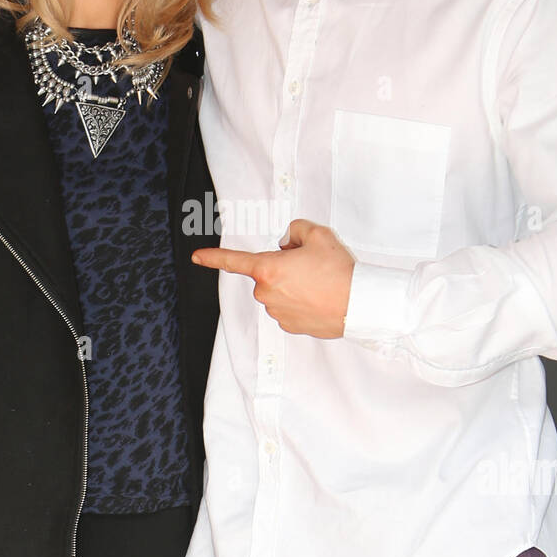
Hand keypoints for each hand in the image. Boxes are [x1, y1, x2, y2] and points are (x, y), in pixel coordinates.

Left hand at [191, 219, 354, 337]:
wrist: (359, 304)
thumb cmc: (339, 271)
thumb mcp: (318, 235)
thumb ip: (295, 230)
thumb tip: (287, 244)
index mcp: (268, 269)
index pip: (234, 261)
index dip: (213, 257)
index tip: (197, 256)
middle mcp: (267, 293)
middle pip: (267, 273)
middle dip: (284, 267)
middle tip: (311, 266)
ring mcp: (277, 312)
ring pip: (279, 291)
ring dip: (293, 285)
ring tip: (320, 283)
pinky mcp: (289, 326)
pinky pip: (288, 307)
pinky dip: (300, 302)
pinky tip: (319, 298)